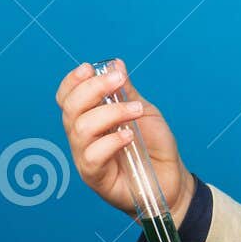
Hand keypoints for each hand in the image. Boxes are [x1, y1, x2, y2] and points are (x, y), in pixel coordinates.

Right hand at [56, 59, 194, 222]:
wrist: (172, 178)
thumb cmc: (154, 146)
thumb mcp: (143, 112)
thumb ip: (126, 92)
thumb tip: (115, 64)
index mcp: (90, 118)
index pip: (68, 98)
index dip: (73, 82)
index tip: (90, 68)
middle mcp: (82, 137)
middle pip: (71, 109)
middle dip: (93, 89)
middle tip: (118, 80)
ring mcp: (86, 157)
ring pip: (81, 129)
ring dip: (110, 113)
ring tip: (135, 111)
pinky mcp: (96, 177)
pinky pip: (93, 156)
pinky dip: (111, 141)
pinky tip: (129, 136)